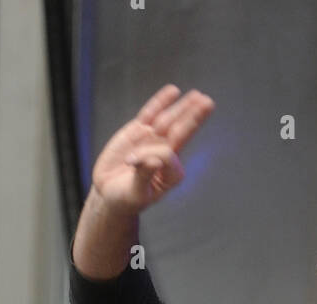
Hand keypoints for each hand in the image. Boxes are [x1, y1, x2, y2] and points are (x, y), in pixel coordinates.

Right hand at [90, 85, 214, 215]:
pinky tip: (173, 91)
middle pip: (181, 132)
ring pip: (169, 120)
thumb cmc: (125, 199)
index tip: (129, 162)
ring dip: (183, 107)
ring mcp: (152, 140)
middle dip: (193, 118)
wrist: (108, 192)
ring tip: (198, 96)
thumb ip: (143, 176)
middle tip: (208, 102)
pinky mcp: (138, 131)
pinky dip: (161, 102)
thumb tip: (152, 160)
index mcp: (170, 174)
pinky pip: (151, 113)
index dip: (148, 154)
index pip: (167, 154)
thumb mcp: (134, 193)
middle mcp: (165, 155)